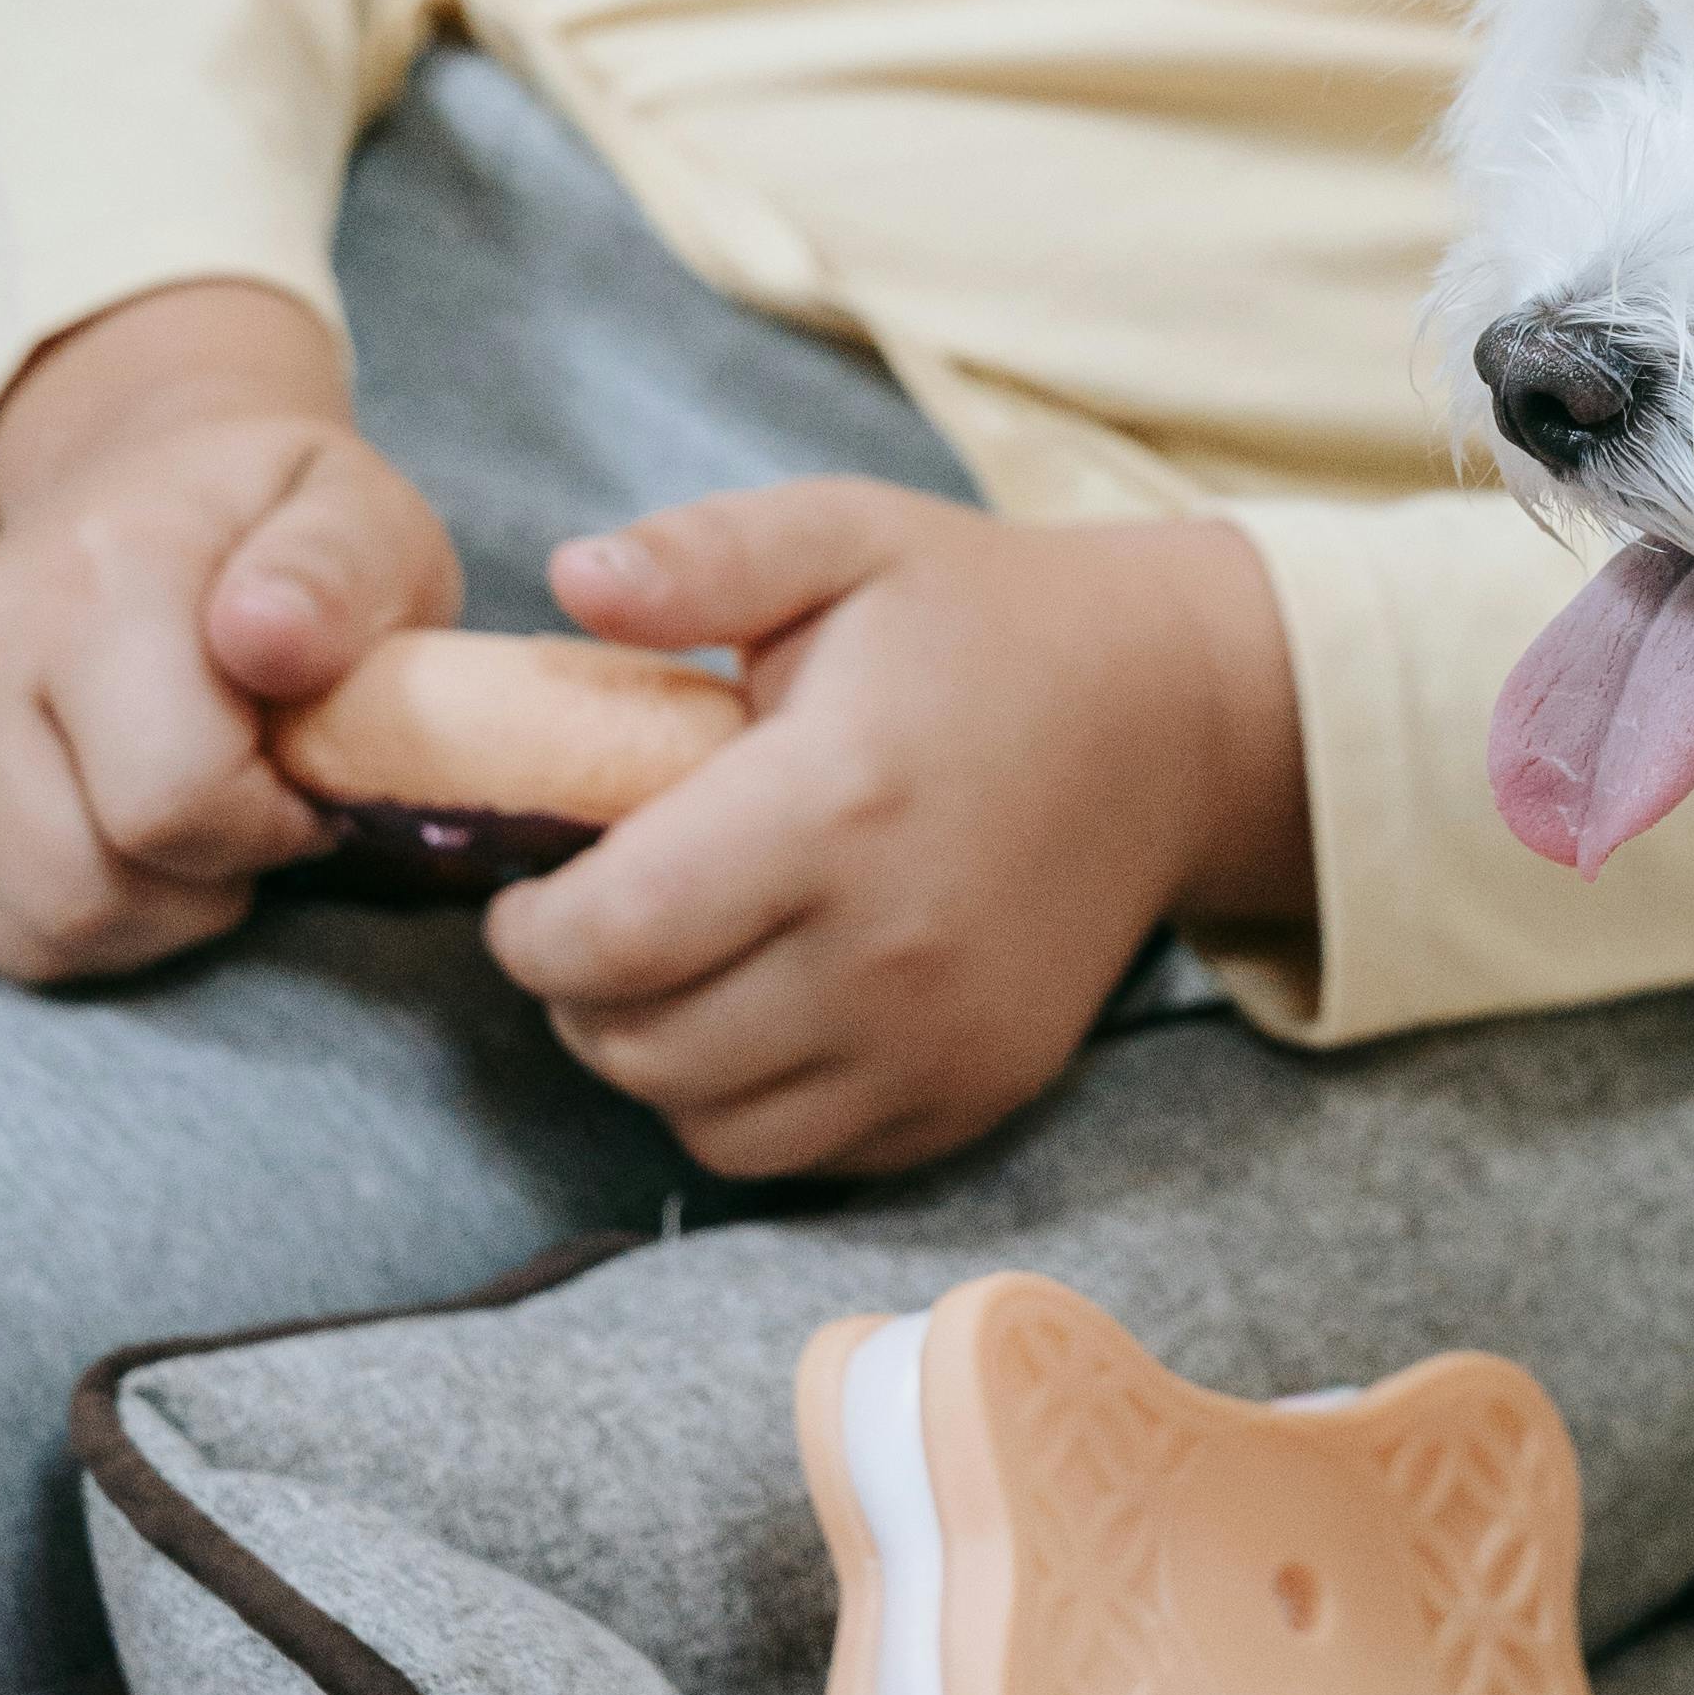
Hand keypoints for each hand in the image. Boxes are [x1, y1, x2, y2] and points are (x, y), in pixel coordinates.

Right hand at [0, 280, 459, 983]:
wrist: (142, 474)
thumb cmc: (274, 526)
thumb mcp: (355, 516)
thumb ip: (336, 576)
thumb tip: (269, 639)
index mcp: (106, 569)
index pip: (173, 798)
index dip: (273, 823)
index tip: (307, 773)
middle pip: (90, 886)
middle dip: (207, 882)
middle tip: (257, 808)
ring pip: (39, 927)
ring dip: (150, 917)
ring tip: (200, 828)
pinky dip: (83, 929)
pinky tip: (136, 851)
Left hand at [487, 481, 1311, 1181]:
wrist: (1171, 719)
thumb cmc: (984, 620)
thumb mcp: (845, 537)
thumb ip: (701, 554)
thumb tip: (569, 576)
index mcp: (836, 804)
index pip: (613, 936)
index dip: (528, 932)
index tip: (522, 890)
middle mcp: (892, 950)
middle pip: (646, 1048)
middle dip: (577, 998)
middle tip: (586, 928)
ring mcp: (942, 1040)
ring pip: (714, 1127)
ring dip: (656, 1062)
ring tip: (667, 973)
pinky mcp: (979, 1091)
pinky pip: (809, 1157)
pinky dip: (753, 1105)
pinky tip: (761, 1008)